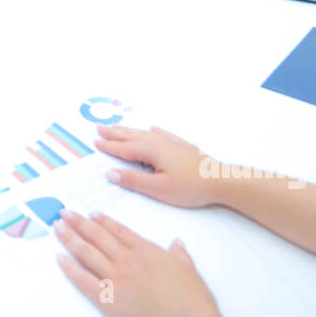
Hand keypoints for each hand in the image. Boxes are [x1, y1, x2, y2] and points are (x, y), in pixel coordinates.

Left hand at [54, 210, 228, 316]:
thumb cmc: (192, 303)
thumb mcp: (190, 272)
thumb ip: (180, 255)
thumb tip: (177, 245)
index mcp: (147, 251)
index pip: (119, 230)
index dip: (103, 221)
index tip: (92, 214)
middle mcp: (128, 260)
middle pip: (98, 236)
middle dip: (79, 222)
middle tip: (65, 213)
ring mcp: (115, 278)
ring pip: (86, 252)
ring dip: (69, 237)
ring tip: (58, 227)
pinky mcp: (106, 298)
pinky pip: (82, 279)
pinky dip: (68, 267)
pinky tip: (59, 258)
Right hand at [94, 125, 219, 207]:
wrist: (220, 180)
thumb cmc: (191, 186)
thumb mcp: (159, 189)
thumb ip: (133, 180)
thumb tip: (110, 173)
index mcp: (151, 151)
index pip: (124, 148)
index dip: (109, 146)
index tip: (95, 142)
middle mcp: (160, 143)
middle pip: (132, 136)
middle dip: (115, 133)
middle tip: (99, 128)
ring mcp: (172, 143)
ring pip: (145, 134)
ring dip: (130, 131)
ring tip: (118, 127)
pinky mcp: (182, 147)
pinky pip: (163, 134)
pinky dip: (154, 131)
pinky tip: (153, 129)